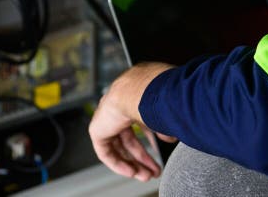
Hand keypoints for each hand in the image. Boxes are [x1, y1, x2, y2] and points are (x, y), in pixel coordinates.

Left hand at [89, 62, 175, 180]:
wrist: (137, 91)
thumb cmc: (154, 94)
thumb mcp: (163, 113)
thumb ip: (164, 126)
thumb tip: (170, 138)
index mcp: (133, 97)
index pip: (140, 123)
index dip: (151, 140)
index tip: (159, 154)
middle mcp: (118, 106)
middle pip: (129, 139)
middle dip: (142, 157)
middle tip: (154, 170)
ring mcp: (106, 117)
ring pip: (119, 147)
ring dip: (133, 163)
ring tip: (146, 176)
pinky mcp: (97, 130)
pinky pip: (106, 152)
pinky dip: (118, 163)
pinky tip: (131, 171)